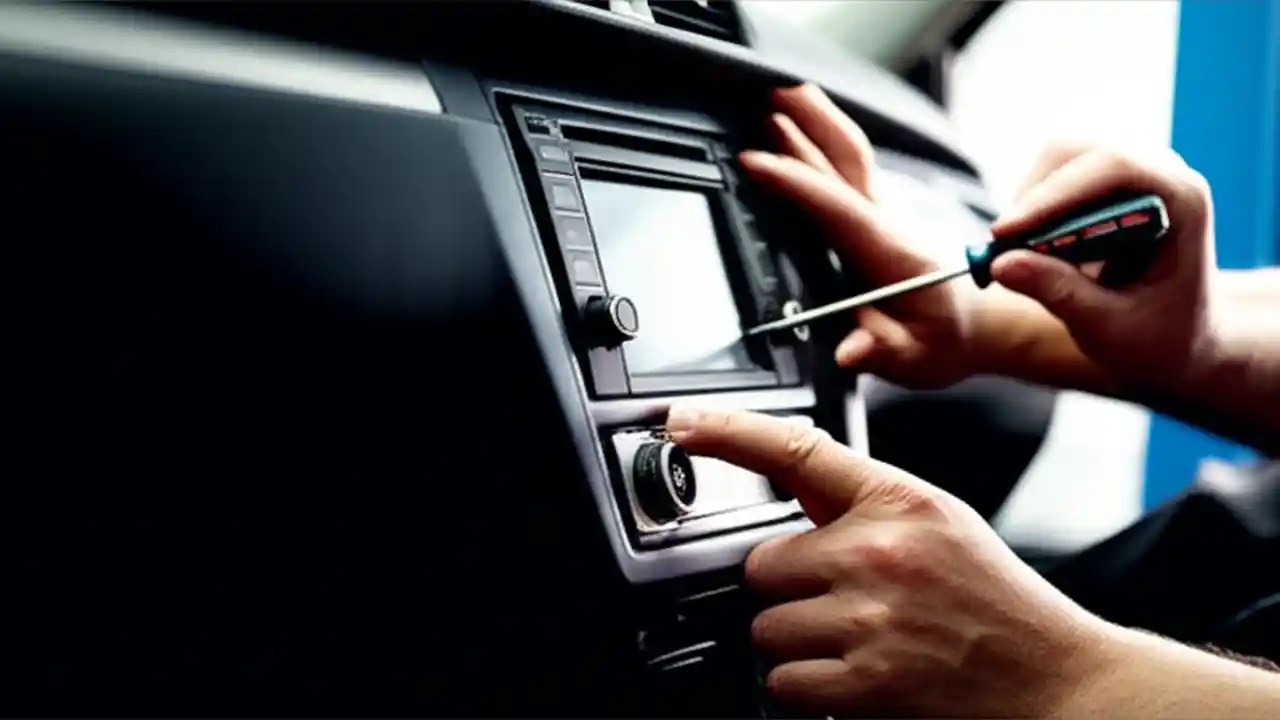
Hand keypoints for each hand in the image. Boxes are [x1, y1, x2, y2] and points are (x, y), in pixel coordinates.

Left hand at [666, 406, 1116, 716]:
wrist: (1057, 681)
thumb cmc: (995, 601)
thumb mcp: (938, 523)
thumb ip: (863, 501)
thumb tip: (793, 474)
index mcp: (900, 502)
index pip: (797, 451)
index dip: (728, 431)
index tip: (681, 420)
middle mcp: (879, 553)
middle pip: (761, 564)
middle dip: (789, 589)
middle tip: (842, 602)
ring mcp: (871, 619)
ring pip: (766, 626)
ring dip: (798, 641)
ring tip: (858, 641)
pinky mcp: (866, 683)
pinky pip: (784, 681)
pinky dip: (809, 686)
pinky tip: (857, 676)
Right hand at [739, 83, 987, 387]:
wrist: (969, 331)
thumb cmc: (939, 342)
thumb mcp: (915, 360)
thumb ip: (881, 352)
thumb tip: (848, 352)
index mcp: (890, 254)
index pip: (839, 208)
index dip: (797, 183)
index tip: (757, 163)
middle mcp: (884, 224)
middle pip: (847, 159)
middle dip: (811, 123)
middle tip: (771, 96)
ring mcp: (877, 214)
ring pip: (847, 153)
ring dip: (814, 119)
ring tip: (777, 94)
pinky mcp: (869, 214)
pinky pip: (845, 165)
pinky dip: (818, 138)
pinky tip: (792, 127)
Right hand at [989, 142, 1219, 390]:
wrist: (1177, 336)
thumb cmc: (1155, 338)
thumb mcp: (1108, 328)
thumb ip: (1059, 293)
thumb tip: (999, 264)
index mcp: (1182, 200)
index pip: (1114, 167)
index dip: (1053, 194)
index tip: (1005, 233)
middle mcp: (1161, 172)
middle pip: (1078, 151)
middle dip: (1033, 196)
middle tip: (1003, 249)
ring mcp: (1134, 171)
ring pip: (1060, 156)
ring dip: (1029, 200)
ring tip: (1019, 252)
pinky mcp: (1107, 180)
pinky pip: (1056, 172)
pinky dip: (1032, 205)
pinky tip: (1032, 246)